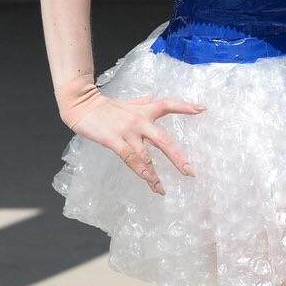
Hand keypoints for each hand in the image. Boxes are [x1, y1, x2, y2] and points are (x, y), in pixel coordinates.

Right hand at [70, 90, 206, 195]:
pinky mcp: (114, 140)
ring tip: (162, 189)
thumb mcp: (126, 103)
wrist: (82, 104)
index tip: (202, 109)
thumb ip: (141, 102)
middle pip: (163, 140)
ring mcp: (127, 132)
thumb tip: (151, 96)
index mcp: (144, 111)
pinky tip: (147, 181)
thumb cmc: (105, 105)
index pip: (168, 105)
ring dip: (155, 174)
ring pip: (146, 155)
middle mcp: (139, 121)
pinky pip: (130, 159)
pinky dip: (140, 171)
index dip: (185, 107)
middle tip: (190, 172)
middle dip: (177, 157)